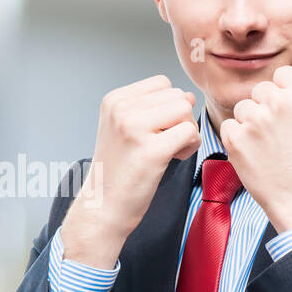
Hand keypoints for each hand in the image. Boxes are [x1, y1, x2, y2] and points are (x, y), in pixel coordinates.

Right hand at [62, 74, 200, 265]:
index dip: (167, 106)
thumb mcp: (125, 128)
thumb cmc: (118, 170)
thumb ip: (154, 108)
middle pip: (176, 96)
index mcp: (114, 100)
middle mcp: (121, 109)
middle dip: (179, 119)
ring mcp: (134, 128)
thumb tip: (188, 96)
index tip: (155, 130)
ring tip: (169, 150)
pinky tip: (173, 159)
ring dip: (186, 132)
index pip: (161, 83)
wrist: (102, 207)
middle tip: (163, 143)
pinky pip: (190, 132)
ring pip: (185, 110)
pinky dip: (190, 147)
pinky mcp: (151, 151)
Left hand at [219, 65, 291, 232]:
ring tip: (266, 146)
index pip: (281, 75)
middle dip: (265, 107)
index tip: (283, 109)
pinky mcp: (236, 140)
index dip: (282, 91)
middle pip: (260, 90)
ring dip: (249, 123)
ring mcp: (254, 121)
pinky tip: (253, 153)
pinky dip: (236, 139)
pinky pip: (228, 127)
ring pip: (242, 108)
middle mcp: (277, 103)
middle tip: (276, 133)